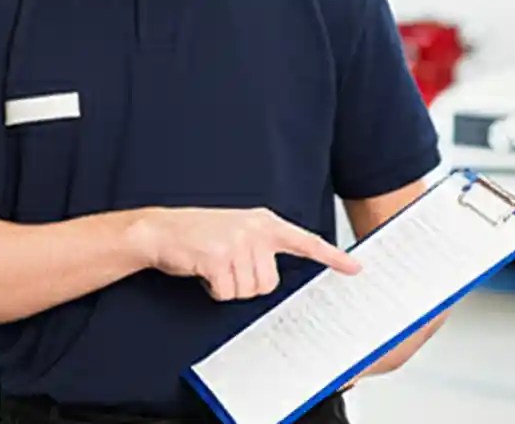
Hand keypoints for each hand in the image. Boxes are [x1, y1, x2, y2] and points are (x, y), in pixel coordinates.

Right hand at [130, 207, 361, 300]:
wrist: (160, 231)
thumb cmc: (198, 236)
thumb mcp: (236, 233)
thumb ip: (260, 248)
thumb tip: (274, 277)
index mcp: (263, 222)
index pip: (305, 241)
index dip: (331, 257)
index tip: (355, 268)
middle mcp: (254, 230)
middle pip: (269, 283)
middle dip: (247, 285)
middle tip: (226, 268)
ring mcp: (236, 242)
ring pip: (249, 291)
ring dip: (228, 288)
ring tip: (212, 266)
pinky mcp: (218, 257)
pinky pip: (227, 292)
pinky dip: (213, 290)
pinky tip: (203, 271)